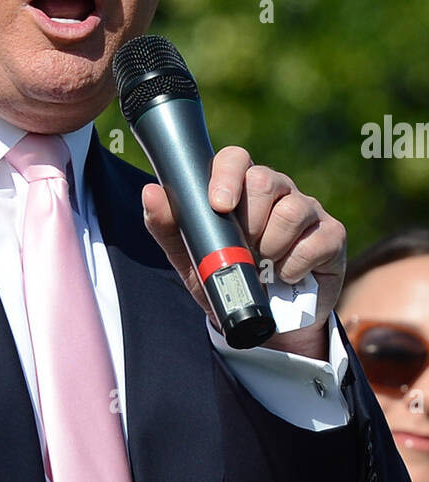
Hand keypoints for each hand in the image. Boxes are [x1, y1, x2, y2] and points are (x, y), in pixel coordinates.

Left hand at [142, 146, 345, 359]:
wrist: (265, 323)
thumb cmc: (228, 279)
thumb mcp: (192, 259)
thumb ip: (169, 227)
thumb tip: (151, 192)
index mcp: (241, 188)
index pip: (235, 159)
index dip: (227, 175)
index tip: (219, 205)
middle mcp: (276, 191)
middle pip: (265, 179)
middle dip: (249, 219)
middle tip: (244, 247)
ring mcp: (307, 210)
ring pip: (292, 208)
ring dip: (271, 244)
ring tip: (264, 265)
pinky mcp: (331, 236)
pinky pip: (316, 240)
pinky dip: (295, 265)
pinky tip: (286, 276)